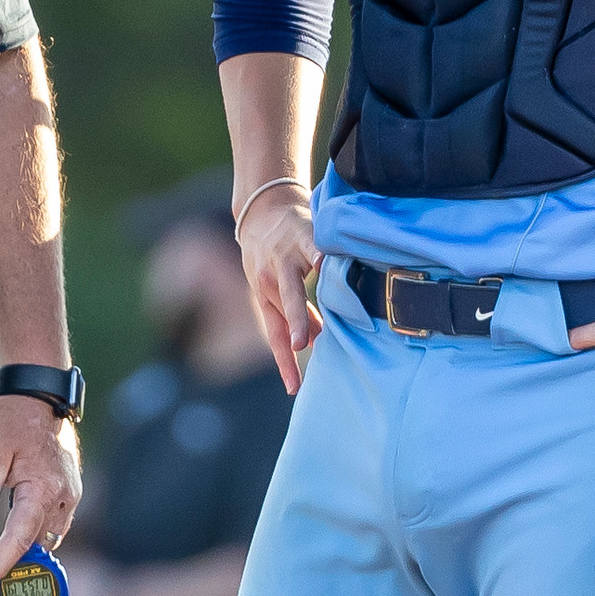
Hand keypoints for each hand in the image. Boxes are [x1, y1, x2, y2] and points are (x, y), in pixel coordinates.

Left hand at [0, 394, 81, 595]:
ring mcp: (68, 496)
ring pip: (41, 539)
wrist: (39, 392)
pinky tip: (5, 547)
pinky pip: (47, 526)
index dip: (0, 562)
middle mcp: (63, 498)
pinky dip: (26, 539)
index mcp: (44, 489)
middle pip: (31, 545)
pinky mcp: (64, 492)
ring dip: (13, 555)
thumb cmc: (12, 418)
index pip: (21, 537)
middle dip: (0, 566)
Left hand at [238, 183, 320, 393]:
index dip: (284, 361)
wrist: (263, 207)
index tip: (294, 388)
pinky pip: (314, 247)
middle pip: (284, 308)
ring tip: (325, 315)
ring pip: (297, 282)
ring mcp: (287, 256)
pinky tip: (331, 264)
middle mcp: (272, 278)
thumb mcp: (274, 285)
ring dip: (307, 298)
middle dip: (293, 327)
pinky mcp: (303, 234)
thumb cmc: (273, 254)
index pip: (274, 334)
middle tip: (299, 347)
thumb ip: (295, 314)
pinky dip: (322, 256)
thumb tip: (312, 342)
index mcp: (266, 294)